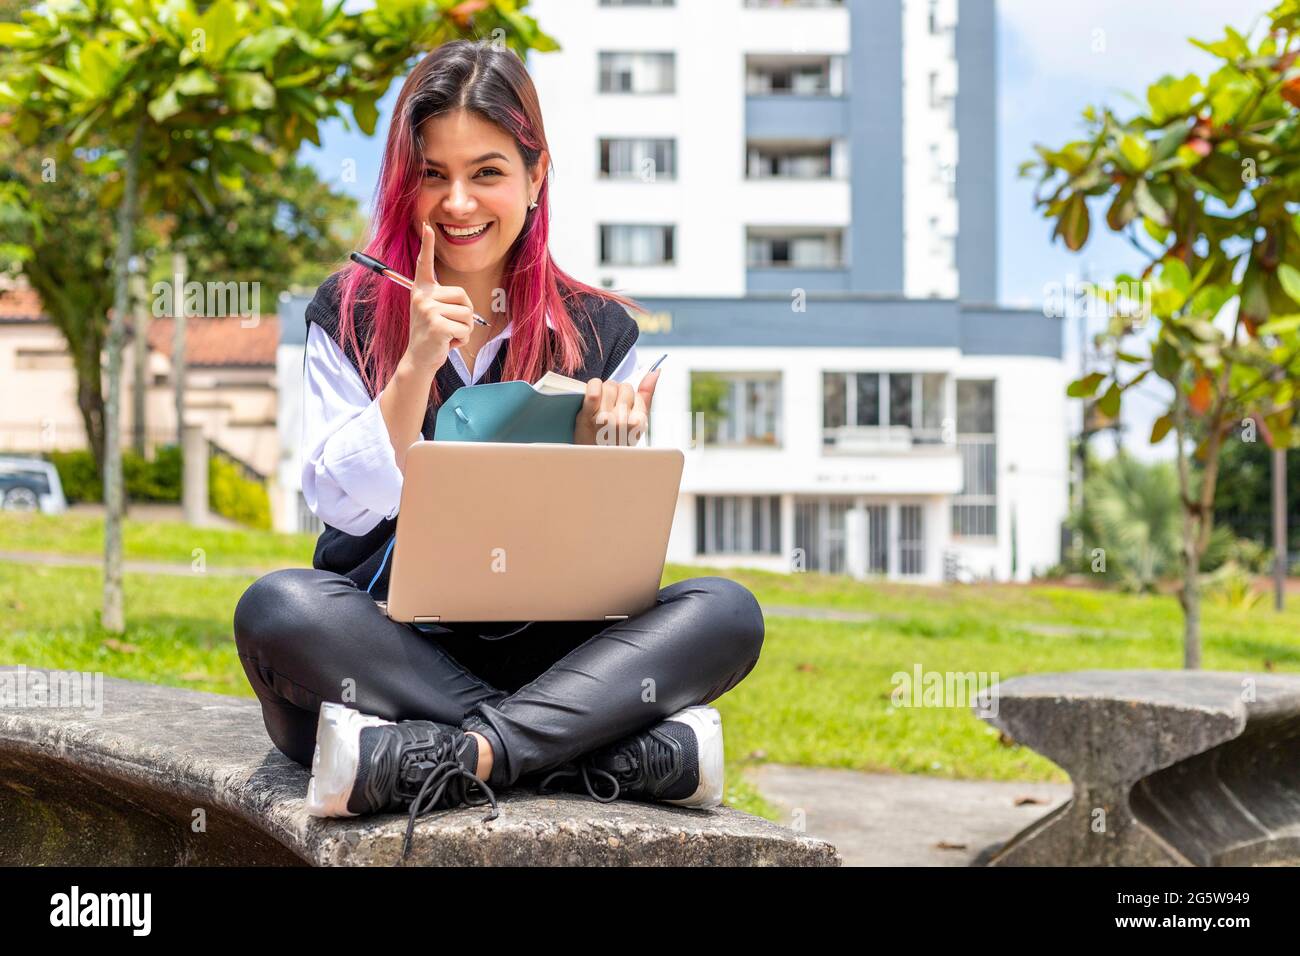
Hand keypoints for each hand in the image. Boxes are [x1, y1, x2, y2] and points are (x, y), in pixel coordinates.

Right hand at [405, 222, 475, 370]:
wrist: (420, 359)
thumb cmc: (432, 334)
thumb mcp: (434, 312)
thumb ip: (445, 301)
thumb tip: (466, 304)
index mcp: (422, 290)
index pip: (425, 264)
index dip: (427, 244)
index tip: (427, 225)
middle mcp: (422, 296)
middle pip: (463, 296)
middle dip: (465, 314)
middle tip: (449, 326)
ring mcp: (428, 310)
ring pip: (467, 314)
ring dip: (464, 329)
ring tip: (448, 334)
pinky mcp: (437, 325)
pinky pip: (465, 328)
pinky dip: (462, 339)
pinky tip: (447, 343)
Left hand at [573, 368, 659, 444]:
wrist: (590, 463)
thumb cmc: (613, 443)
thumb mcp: (636, 424)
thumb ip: (647, 396)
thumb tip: (655, 372)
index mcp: (638, 422)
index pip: (636, 392)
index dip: (627, 398)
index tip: (620, 410)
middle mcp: (624, 421)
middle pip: (623, 386)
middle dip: (616, 394)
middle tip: (608, 409)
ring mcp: (605, 418)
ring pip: (609, 385)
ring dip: (603, 392)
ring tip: (599, 407)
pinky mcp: (587, 416)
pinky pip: (594, 389)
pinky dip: (592, 388)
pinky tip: (592, 398)